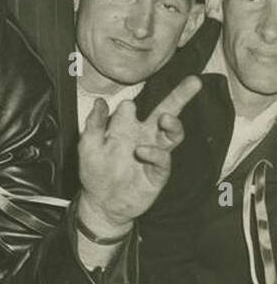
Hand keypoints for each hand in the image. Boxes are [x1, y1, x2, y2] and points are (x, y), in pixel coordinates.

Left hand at [77, 74, 201, 234]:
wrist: (101, 201)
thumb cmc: (95, 171)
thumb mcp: (88, 144)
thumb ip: (94, 123)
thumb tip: (101, 101)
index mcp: (125, 127)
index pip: (132, 107)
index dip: (127, 107)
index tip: (124, 107)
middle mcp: (143, 136)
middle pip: (166, 112)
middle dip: (180, 96)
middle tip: (194, 81)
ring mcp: (153, 153)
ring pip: (172, 134)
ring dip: (173, 124)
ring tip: (166, 118)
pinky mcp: (158, 173)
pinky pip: (164, 160)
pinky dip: (156, 153)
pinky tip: (144, 150)